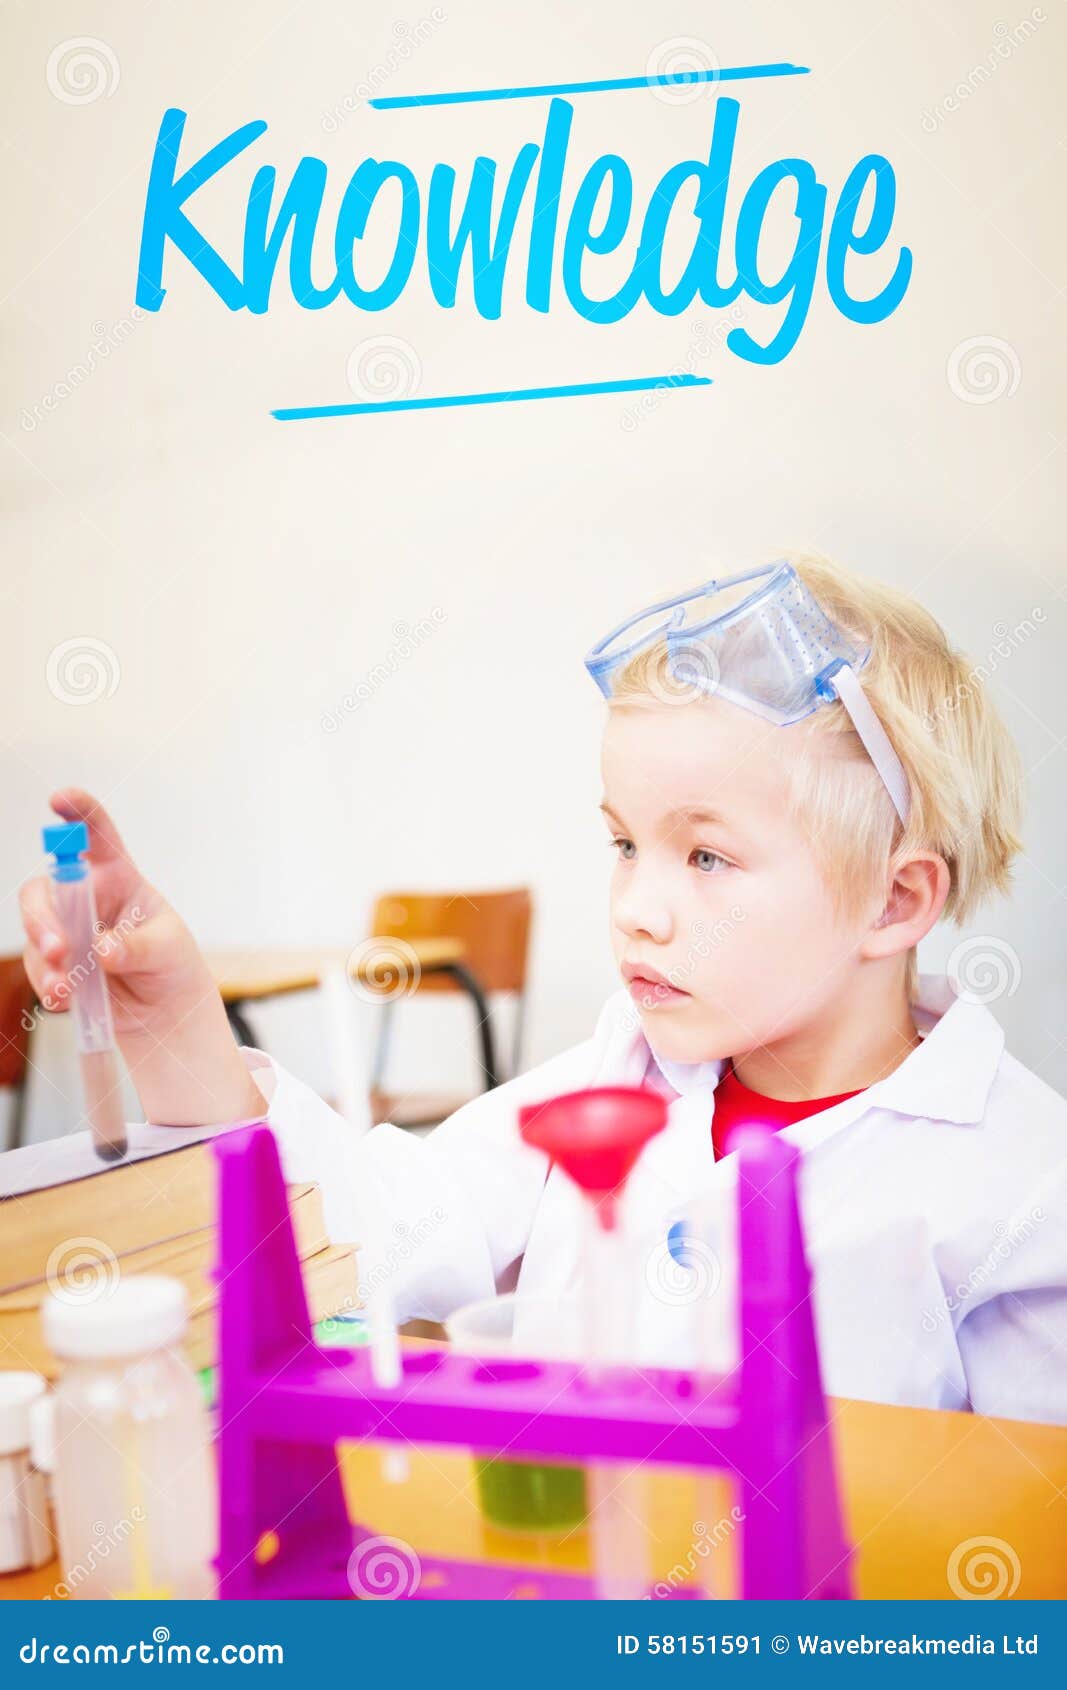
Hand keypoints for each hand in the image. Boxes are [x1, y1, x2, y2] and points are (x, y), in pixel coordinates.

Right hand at [20, 789, 266, 1124]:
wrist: (165, 1014)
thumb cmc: (172, 965)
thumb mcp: (168, 950)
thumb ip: (137, 947)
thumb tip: (103, 949)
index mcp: (118, 877)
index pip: (95, 834)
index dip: (77, 811)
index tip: (59, 799)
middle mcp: (86, 899)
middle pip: (46, 890)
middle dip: (42, 918)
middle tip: (58, 949)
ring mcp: (68, 932)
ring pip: (36, 932)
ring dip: (44, 960)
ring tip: (65, 988)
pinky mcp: (57, 966)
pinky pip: (38, 969)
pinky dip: (48, 985)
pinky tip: (64, 1001)